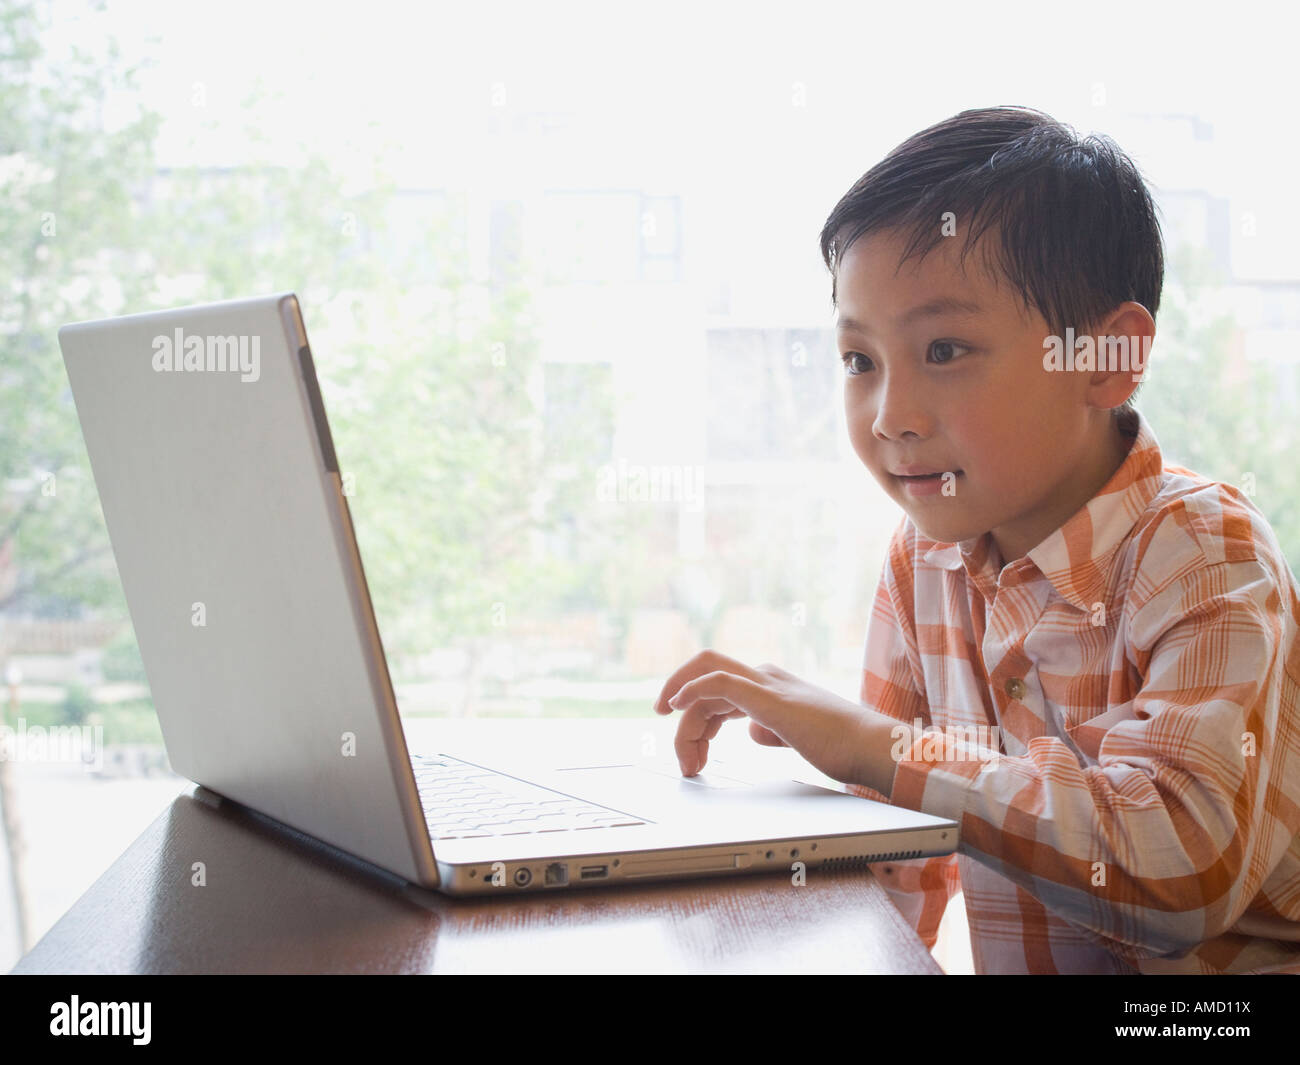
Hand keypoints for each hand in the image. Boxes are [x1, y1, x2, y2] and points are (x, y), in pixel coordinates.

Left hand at [652, 648, 888, 788]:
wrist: (874, 748)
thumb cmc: (845, 747)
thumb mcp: (797, 737)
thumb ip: (772, 729)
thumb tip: (754, 731)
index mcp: (771, 685)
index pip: (717, 687)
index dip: (695, 713)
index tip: (688, 745)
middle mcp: (766, 677)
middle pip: (704, 679)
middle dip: (679, 708)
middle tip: (681, 754)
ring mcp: (767, 685)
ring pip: (704, 682)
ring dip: (686, 723)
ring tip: (689, 761)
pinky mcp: (770, 699)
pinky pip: (718, 683)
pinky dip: (691, 691)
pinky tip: (675, 709)